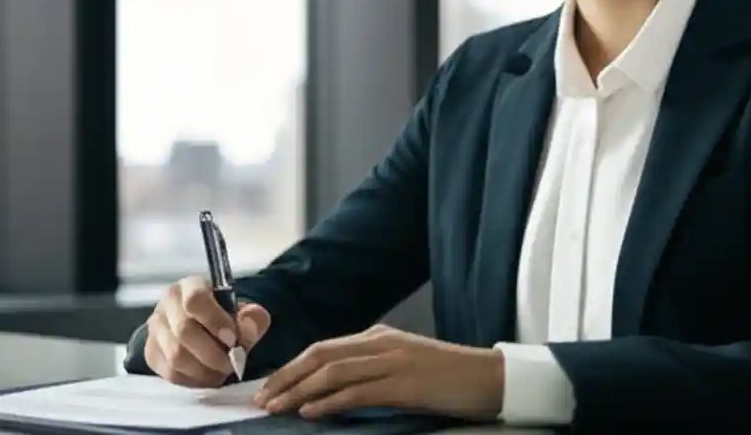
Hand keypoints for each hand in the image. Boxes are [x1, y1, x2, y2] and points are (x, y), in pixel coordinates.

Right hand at [143, 275, 271, 386]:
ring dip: (204, 370)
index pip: (195, 300)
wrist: (202, 329)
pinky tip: (207, 377)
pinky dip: (193, 380)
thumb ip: (253, 319)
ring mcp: (156, 328)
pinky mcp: (151, 352)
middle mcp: (167, 304)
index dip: (214, 321)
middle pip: (184, 331)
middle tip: (231, 363)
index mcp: (190, 286)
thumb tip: (246, 330)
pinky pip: (170, 372)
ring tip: (221, 372)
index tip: (232, 339)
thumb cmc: (224, 318)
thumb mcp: (245, 313)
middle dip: (212, 353)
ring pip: (176, 355)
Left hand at [251, 324, 502, 420]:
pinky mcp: (404, 383)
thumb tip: (333, 391)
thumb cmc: (448, 379)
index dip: (292, 367)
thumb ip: (371, 372)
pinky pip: (357, 391)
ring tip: (275, 407)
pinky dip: (328, 401)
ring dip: (298, 390)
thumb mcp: (403, 367)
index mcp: (379, 337)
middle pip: (320, 355)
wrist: (490, 378)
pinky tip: (310, 412)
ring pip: (332, 371)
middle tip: (260, 397)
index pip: (324, 348)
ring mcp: (392, 361)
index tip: (270, 386)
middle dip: (285, 376)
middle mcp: (381, 343)